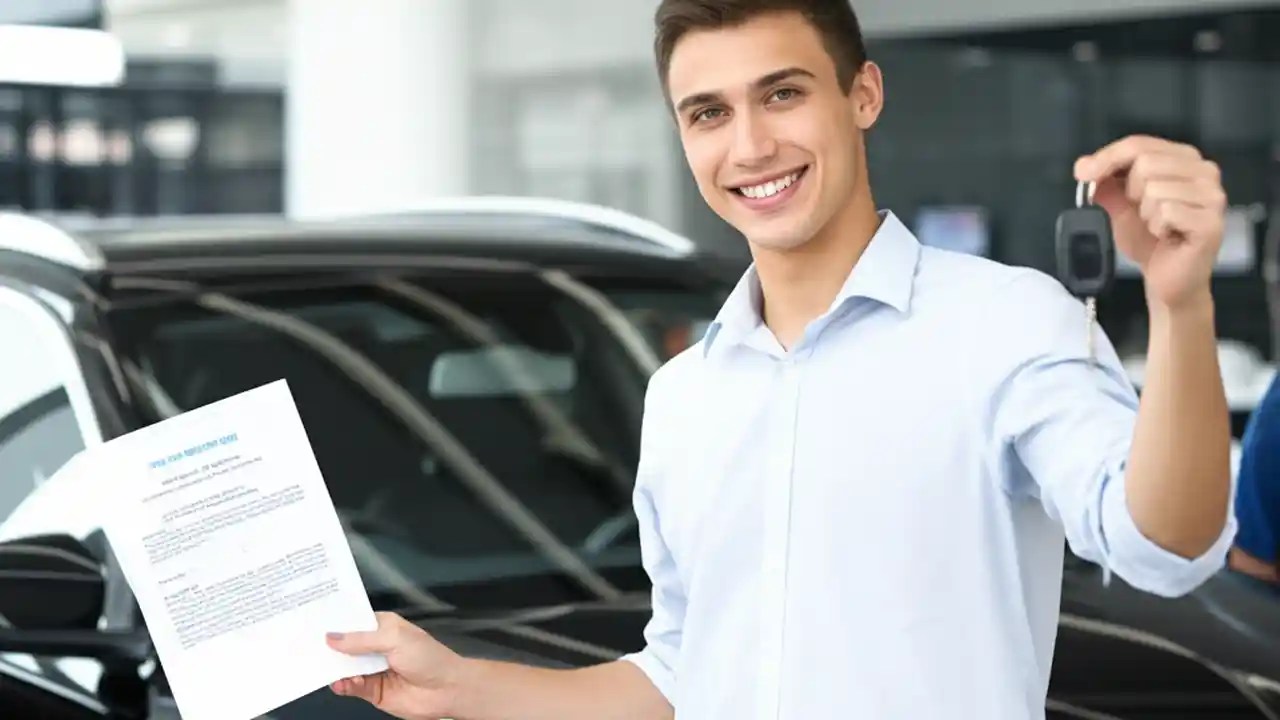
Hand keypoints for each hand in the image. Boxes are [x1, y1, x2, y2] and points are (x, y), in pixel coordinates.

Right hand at [326, 612, 465, 719]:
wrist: (447, 689)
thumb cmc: (429, 657)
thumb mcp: (395, 639)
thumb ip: (362, 640)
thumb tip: (332, 637)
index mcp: (382, 626)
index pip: (353, 621)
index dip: (335, 622)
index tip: (313, 621)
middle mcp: (375, 647)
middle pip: (344, 645)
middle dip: (328, 646)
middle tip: (308, 646)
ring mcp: (372, 669)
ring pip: (344, 667)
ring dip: (335, 667)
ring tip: (326, 667)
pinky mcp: (372, 690)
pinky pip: (350, 687)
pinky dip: (343, 685)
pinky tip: (342, 683)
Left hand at [1074, 135, 1226, 310]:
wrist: (1168, 279)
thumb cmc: (1150, 240)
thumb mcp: (1120, 205)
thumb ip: (1105, 182)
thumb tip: (1085, 166)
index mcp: (1184, 159)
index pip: (1139, 144)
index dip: (1107, 157)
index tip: (1081, 173)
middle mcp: (1205, 171)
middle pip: (1146, 161)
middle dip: (1130, 191)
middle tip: (1140, 212)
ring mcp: (1212, 196)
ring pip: (1154, 188)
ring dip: (1145, 213)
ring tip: (1157, 226)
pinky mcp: (1211, 222)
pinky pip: (1166, 212)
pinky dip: (1157, 227)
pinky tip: (1167, 236)